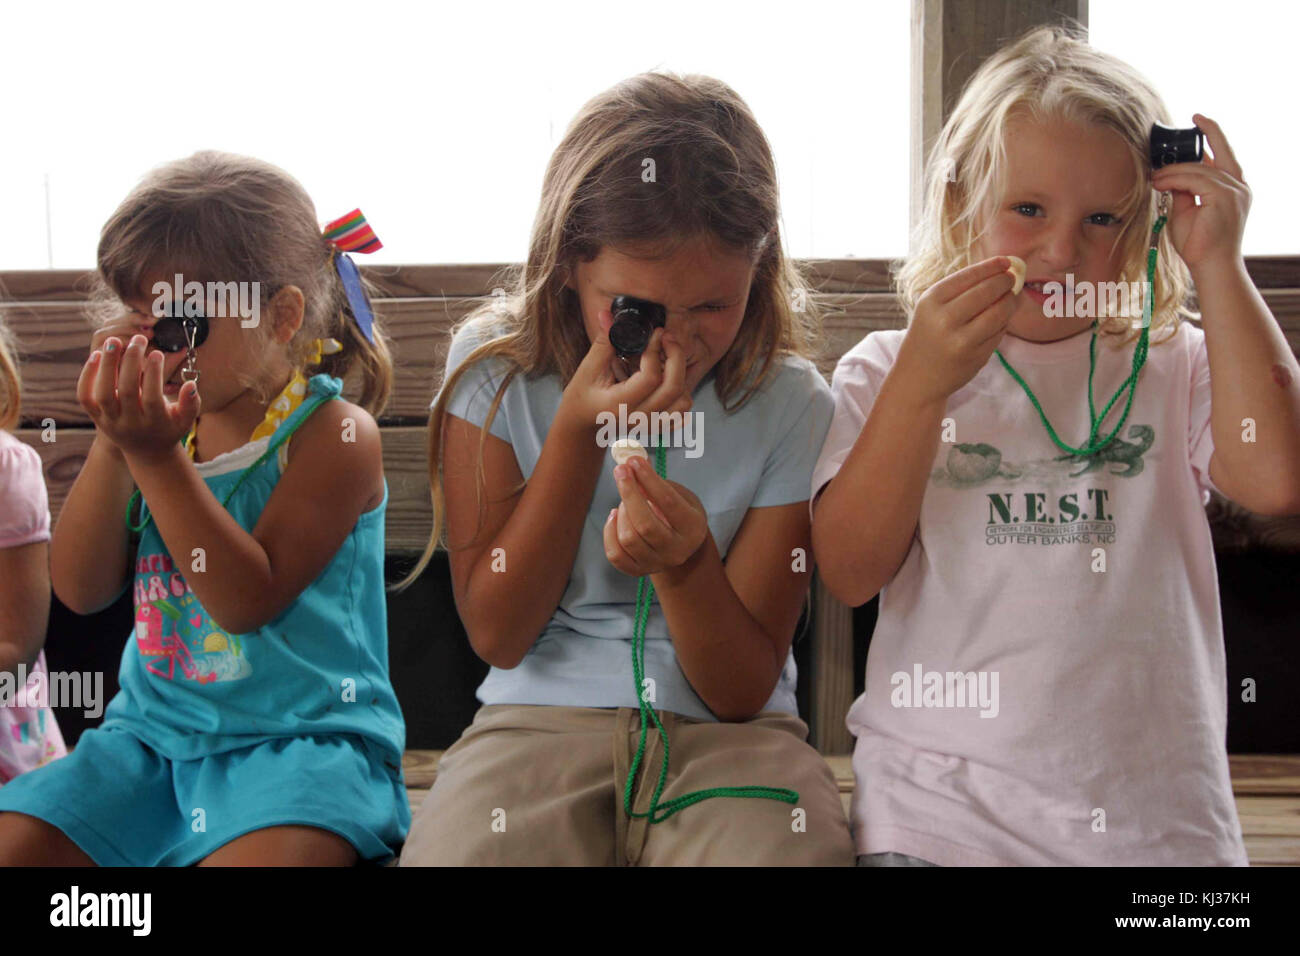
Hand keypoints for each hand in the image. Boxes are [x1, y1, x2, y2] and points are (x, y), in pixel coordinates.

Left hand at [78, 334, 199, 463]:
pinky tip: (97, 355)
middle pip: (126, 392)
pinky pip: (85, 396)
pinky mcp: (95, 416)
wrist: (145, 451)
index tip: (157, 353)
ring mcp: (110, 420)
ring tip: (114, 341)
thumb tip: (190, 384)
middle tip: (138, 340)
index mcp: (154, 424)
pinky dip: (87, 375)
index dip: (155, 374)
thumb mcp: (184, 420)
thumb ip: (191, 403)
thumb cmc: (168, 428)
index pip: (152, 398)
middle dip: (131, 362)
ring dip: (107, 365)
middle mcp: (129, 424)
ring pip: (103, 393)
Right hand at [557, 313, 692, 434]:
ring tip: (666, 360)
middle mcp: (638, 417)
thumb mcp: (588, 368)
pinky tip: (666, 380)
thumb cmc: (582, 397)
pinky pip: (681, 413)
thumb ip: (604, 341)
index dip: (655, 350)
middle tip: (667, 338)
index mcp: (619, 404)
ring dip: (680, 377)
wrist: (582, 426)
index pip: (650, 378)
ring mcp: (649, 424)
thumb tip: (609, 314)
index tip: (654, 333)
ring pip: (683, 402)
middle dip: (676, 357)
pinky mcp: (656, 425)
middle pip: (674, 388)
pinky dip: (680, 394)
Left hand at [603, 454, 707, 576]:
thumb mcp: (678, 494)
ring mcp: (657, 564)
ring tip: (625, 500)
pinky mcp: (638, 571)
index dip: (649, 479)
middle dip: (630, 493)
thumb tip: (631, 464)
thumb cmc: (677, 512)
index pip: (668, 502)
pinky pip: (615, 554)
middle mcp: (677, 551)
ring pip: (628, 538)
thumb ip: (656, 482)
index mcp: (693, 528)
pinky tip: (615, 516)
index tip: (634, 461)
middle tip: (621, 471)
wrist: (679, 545)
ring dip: (622, 512)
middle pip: (646, 524)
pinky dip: (610, 531)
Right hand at [895, 256, 1016, 405]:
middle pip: (987, 291)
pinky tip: (1000, 319)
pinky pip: (999, 332)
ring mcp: (962, 341)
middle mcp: (945, 320)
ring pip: (1000, 312)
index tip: (1006, 262)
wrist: (916, 378)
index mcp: (931, 301)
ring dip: (1011, 301)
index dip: (991, 266)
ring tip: (1011, 297)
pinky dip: (1004, 322)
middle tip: (1012, 279)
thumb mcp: (931, 308)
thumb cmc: (927, 336)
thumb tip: (1002, 271)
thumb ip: (961, 290)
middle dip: (1005, 281)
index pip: (969, 276)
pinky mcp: (976, 357)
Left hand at [1150, 114, 1249, 271]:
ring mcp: (1234, 191)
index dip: (1212, 136)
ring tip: (1154, 177)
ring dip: (1173, 170)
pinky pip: (1195, 179)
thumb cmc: (1198, 244)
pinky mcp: (1224, 197)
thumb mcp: (1187, 211)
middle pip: (1219, 152)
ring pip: (1199, 168)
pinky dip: (1174, 179)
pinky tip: (1160, 182)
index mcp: (1233, 188)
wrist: (1210, 266)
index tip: (1198, 121)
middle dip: (1204, 134)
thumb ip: (1183, 191)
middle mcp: (1238, 186)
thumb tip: (1169, 175)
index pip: (1223, 155)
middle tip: (1188, 122)